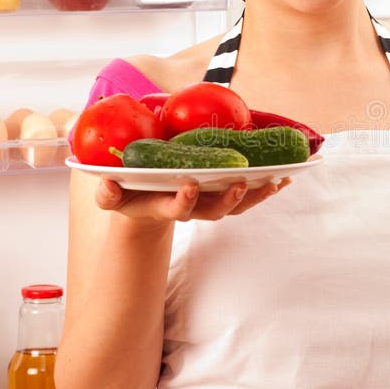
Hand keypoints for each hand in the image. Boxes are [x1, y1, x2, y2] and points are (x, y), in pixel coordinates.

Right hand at [94, 176, 289, 223]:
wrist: (143, 202)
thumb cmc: (129, 191)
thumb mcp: (113, 194)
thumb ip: (107, 192)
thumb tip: (104, 183)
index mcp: (163, 205)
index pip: (174, 208)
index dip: (182, 200)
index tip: (189, 185)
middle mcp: (190, 208)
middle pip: (213, 211)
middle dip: (228, 199)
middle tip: (240, 183)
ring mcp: (207, 204)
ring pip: (234, 206)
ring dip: (254, 195)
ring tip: (274, 181)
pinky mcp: (221, 197)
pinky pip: (247, 197)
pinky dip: (265, 189)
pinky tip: (284, 177)